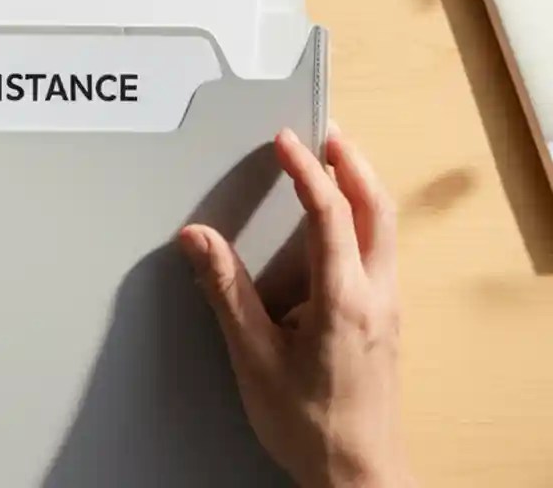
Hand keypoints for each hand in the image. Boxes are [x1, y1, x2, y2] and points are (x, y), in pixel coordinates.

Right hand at [179, 126, 411, 487]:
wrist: (359, 475)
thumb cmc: (310, 426)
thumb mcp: (254, 358)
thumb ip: (226, 292)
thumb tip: (198, 240)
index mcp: (345, 299)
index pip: (331, 214)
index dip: (305, 170)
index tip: (284, 140)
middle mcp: (376, 295)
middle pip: (377, 207)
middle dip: (351, 162)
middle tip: (320, 131)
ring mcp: (387, 307)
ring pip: (385, 227)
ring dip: (361, 186)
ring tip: (329, 163)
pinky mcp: (384, 319)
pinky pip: (380, 251)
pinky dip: (362, 218)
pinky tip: (336, 225)